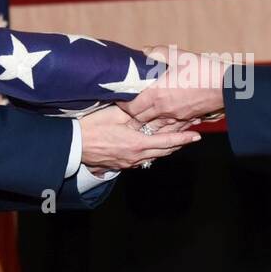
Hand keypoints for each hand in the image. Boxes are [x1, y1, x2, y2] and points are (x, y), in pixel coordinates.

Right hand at [78, 102, 199, 170]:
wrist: (73, 146)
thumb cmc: (91, 127)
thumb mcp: (115, 115)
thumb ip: (135, 112)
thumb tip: (151, 106)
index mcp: (138, 143)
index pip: (167, 142)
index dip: (184, 138)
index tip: (197, 135)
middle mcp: (136, 156)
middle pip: (164, 151)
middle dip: (179, 143)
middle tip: (192, 136)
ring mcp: (128, 163)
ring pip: (153, 157)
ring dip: (166, 149)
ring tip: (177, 141)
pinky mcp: (119, 165)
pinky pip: (141, 160)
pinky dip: (151, 153)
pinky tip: (152, 147)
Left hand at [120, 45, 226, 126]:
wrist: (225, 85)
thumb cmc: (201, 69)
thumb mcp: (178, 55)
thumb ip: (158, 53)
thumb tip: (145, 51)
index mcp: (156, 93)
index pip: (130, 108)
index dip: (123, 105)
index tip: (121, 98)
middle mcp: (163, 108)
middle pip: (138, 120)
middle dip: (131, 115)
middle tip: (129, 107)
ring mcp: (175, 116)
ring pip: (153, 127)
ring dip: (146, 123)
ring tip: (142, 116)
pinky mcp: (186, 119)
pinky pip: (169, 127)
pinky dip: (163, 126)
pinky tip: (162, 120)